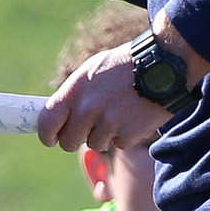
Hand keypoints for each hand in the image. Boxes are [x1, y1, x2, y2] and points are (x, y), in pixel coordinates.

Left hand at [39, 43, 168, 151]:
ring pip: (95, 144)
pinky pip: (118, 144)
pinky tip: (132, 116)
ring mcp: (108, 123)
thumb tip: (59, 116)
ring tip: (117, 113)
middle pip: (69, 141)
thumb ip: (74, 94)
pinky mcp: (128, 134)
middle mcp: (88, 108)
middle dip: (77, 138)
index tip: (50, 138)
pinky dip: (124, 136)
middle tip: (88, 128)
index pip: (48, 121)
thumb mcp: (92, 71)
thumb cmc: (124, 66)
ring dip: (104, 135)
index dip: (47, 134)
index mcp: (75, 90)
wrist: (162, 66)